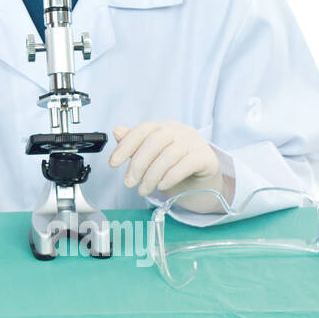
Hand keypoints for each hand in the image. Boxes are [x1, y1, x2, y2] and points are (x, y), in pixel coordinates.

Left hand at [108, 120, 230, 211]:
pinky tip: (161, 187)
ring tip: (143, 190)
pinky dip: (170, 177)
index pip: (142, 130)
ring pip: (168, 156)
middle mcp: (179, 130)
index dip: (125, 146)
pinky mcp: (205, 157)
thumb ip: (134, 144)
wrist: (201, 181)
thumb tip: (116, 130)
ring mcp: (194, 142)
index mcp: (163, 127)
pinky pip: (186, 165)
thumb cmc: (173, 166)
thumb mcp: (151, 156)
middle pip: (154, 142)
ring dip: (152, 176)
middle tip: (128, 183)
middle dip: (138, 164)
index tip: (112, 163)